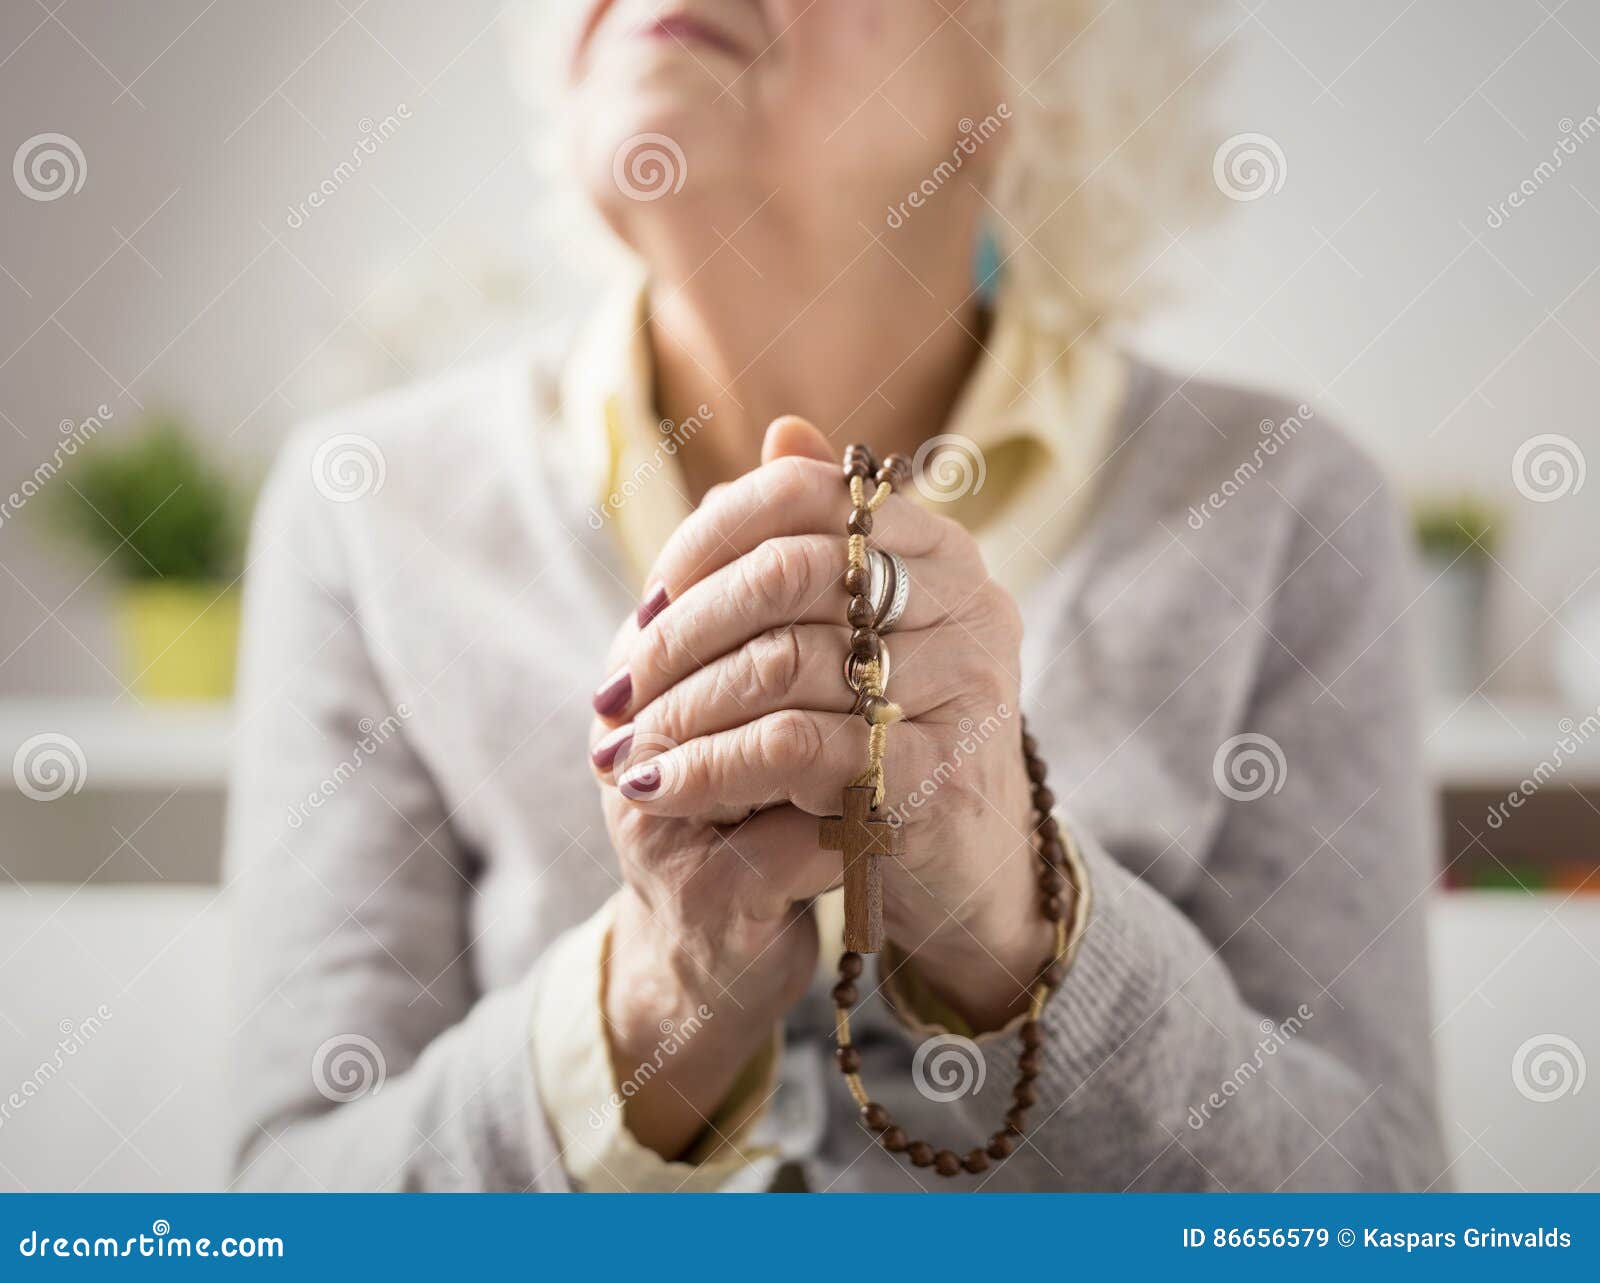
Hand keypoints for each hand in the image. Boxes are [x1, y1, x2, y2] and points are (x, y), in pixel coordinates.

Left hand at [593, 419, 1059, 1052]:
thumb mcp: (865, 632)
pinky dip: (711, 768)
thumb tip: (781, 431)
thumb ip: (822, 540)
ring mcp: (965, 684)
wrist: (967, 866)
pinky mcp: (941, 771)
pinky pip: (795, 748)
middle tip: (618, 689)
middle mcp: (971, 600)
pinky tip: (662, 790)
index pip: (806, 493)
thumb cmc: (895, 736)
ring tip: (625, 750)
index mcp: (943, 548)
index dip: (709, 536)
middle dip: (682, 634)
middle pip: (788, 574)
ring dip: (682, 711)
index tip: (649, 601)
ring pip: (783, 664)